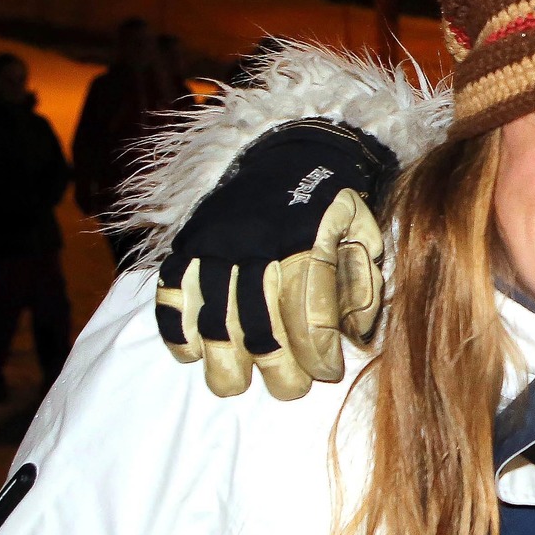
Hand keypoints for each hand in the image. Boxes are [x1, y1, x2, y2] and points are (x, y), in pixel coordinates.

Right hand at [153, 121, 395, 398]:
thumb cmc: (334, 199)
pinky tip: (189, 355)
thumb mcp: (364, 227)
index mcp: (308, 240)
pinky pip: (171, 290)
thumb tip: (358, 337)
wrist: (292, 144)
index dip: (317, 350)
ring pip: (213, 313)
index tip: (326, 373)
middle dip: (274, 365)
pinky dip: (175, 327)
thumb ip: (363, 279)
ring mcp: (217, 242)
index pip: (309, 310)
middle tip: (288, 390)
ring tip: (233, 386)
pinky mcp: (189, 240)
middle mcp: (259, 243)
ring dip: (221, 358)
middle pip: (259, 320)